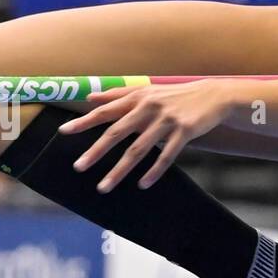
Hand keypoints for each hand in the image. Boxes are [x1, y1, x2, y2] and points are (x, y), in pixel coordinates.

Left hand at [58, 81, 232, 192]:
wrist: (213, 96)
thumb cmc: (176, 96)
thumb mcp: (147, 91)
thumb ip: (118, 95)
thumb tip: (91, 98)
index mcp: (137, 98)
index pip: (105, 111)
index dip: (84, 121)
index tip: (64, 132)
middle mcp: (149, 108)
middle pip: (117, 133)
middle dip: (96, 152)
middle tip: (79, 167)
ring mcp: (166, 121)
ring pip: (138, 150)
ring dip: (119, 170)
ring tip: (104, 187)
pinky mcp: (184, 132)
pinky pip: (166, 156)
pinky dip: (153, 171)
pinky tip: (142, 184)